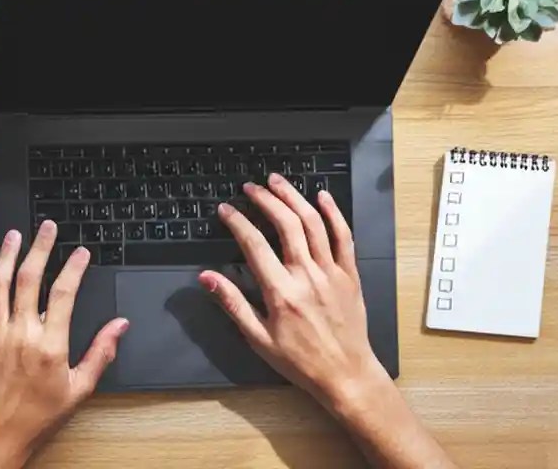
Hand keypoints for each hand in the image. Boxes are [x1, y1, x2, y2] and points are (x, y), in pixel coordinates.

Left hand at [0, 222, 128, 468]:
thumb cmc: (38, 416)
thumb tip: (119, 326)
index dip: (74, 268)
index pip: (64, 293)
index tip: (81, 253)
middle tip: (47, 228)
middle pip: (29, 278)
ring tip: (14, 235)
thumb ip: (100, 353)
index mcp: (50, 345)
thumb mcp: (80, 389)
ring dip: (6, 254)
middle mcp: (20, 334)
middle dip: (40, 248)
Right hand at [200, 175, 387, 411]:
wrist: (346, 375)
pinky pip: (344, 237)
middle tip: (250, 188)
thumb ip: (232, 302)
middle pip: (286, 224)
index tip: (226, 210)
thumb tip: (207, 278)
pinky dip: (333, 213)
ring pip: (313, 223)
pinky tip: (322, 197)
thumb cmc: (301, 361)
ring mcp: (332, 273)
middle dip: (265, 200)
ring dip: (294, 198)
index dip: (237, 222)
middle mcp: (307, 276)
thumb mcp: (258, 338)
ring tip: (277, 183)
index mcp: (281, 292)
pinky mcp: (350, 275)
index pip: (254, 244)